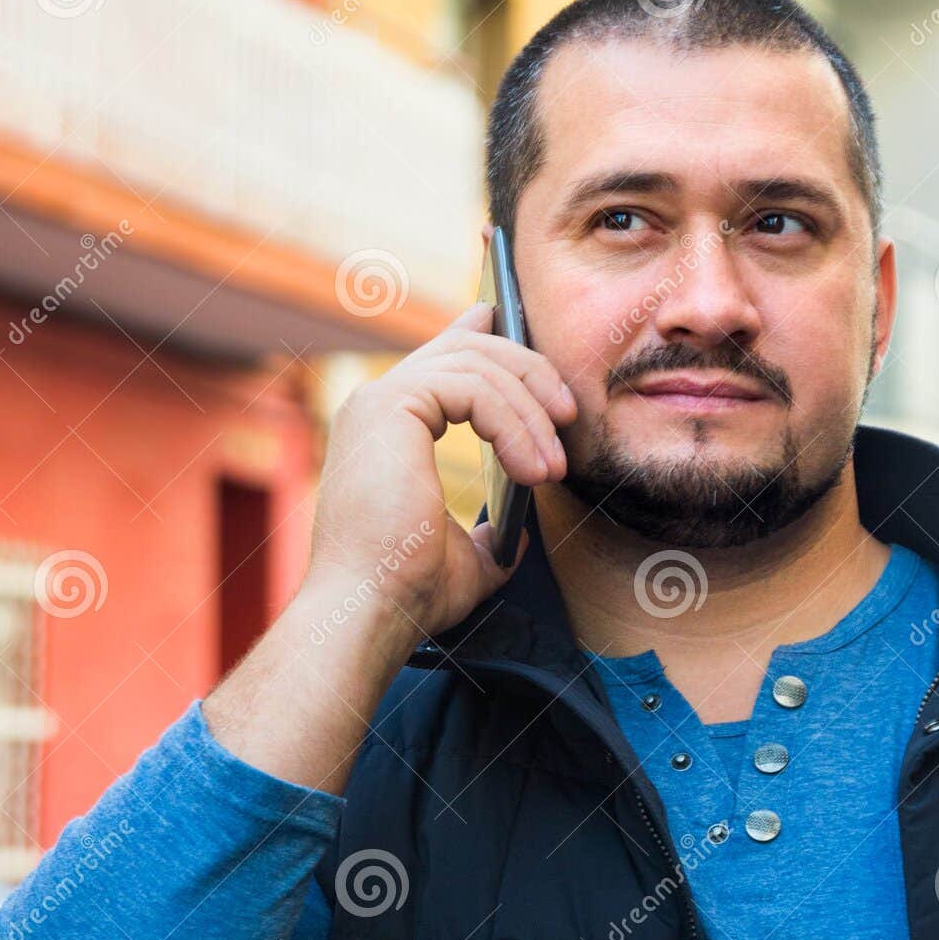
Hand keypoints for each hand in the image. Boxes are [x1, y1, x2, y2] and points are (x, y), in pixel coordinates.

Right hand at [306, 301, 575, 637]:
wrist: (370, 612)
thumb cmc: (407, 593)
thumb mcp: (467, 557)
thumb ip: (490, 532)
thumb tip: (519, 529)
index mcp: (388, 430)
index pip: (441, 359)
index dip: (483, 333)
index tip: (520, 328)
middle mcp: (377, 406)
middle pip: (467, 349)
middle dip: (528, 372)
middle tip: (567, 413)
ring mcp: (379, 401)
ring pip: (477, 365)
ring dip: (530, 412)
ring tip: (553, 467)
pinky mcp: (390, 407)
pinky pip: (473, 388)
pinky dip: (514, 424)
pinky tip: (532, 470)